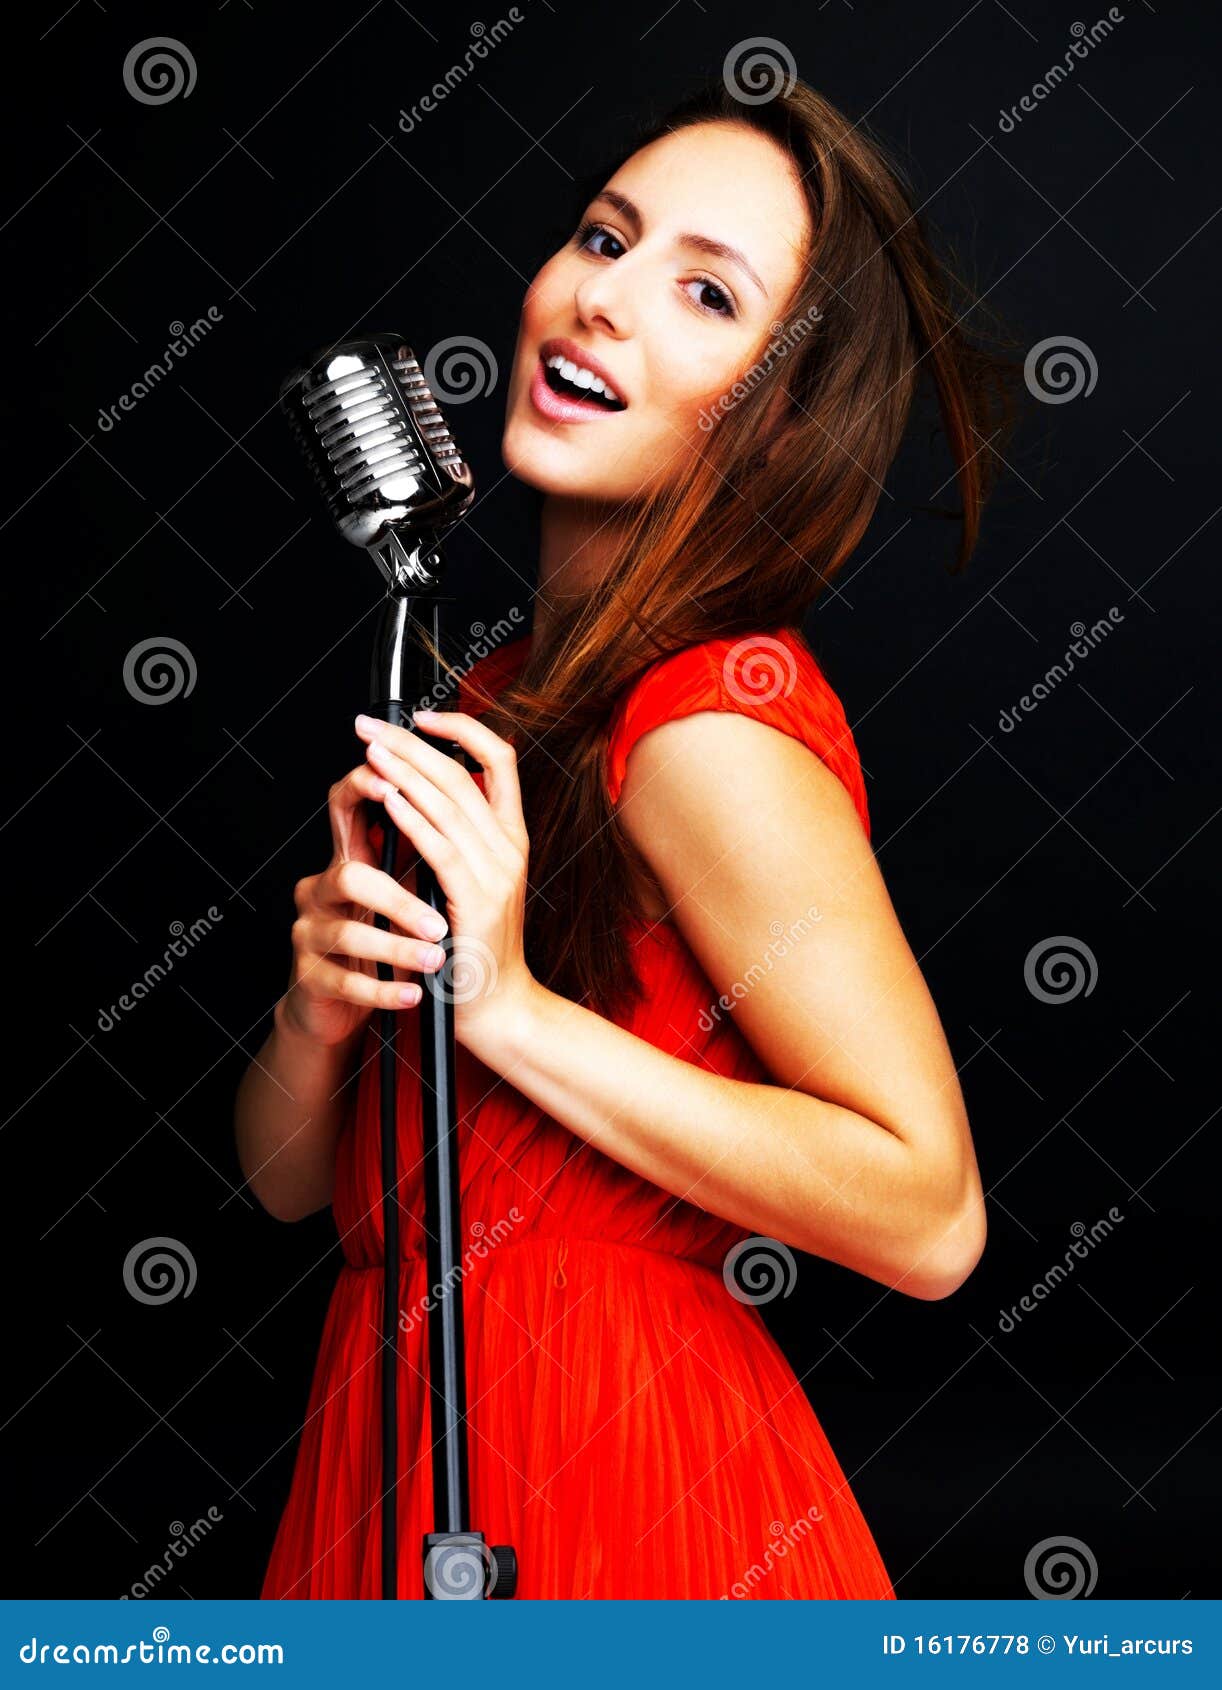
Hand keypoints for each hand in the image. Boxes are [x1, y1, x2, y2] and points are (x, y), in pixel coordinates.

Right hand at [281, 754, 452, 1047]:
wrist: (343, 1006)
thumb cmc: (383, 942)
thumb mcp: (401, 891)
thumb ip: (419, 855)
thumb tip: (466, 811)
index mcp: (347, 860)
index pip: (344, 807)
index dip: (364, 789)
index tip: (399, 790)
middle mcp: (321, 889)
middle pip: (351, 877)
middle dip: (398, 901)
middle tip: (439, 924)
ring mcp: (310, 933)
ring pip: (347, 934)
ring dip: (397, 950)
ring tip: (435, 961)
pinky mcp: (309, 977)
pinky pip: (345, 982)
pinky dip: (383, 991)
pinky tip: (412, 994)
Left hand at [353, 707, 535, 1065]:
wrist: (497, 1007)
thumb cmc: (475, 946)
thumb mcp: (471, 881)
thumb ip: (451, 839)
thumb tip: (410, 792)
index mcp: (512, 837)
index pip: (499, 760)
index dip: (461, 730)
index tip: (421, 716)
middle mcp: (510, 848)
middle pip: (462, 774)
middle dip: (410, 742)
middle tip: (369, 725)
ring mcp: (496, 874)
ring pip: (449, 804)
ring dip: (403, 771)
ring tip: (369, 750)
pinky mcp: (476, 901)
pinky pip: (439, 848)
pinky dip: (410, 817)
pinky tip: (386, 798)